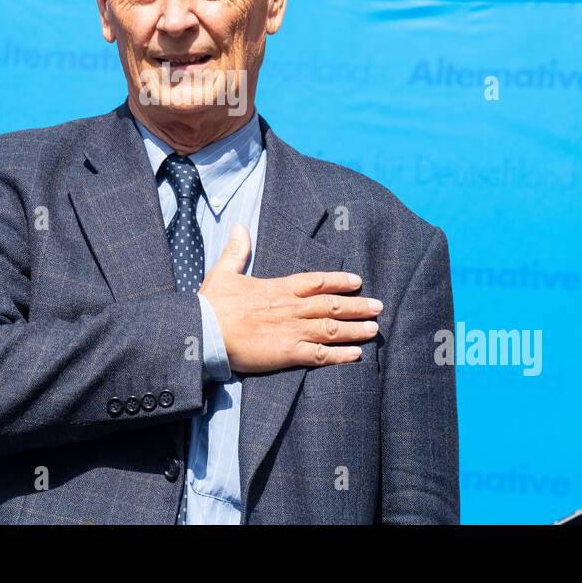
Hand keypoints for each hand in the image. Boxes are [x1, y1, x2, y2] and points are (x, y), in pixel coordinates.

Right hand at [198, 223, 381, 374]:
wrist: (203, 332)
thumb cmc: (211, 304)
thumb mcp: (224, 272)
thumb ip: (237, 250)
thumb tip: (239, 226)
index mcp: (278, 288)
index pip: (316, 281)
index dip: (339, 280)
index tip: (357, 281)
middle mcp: (291, 308)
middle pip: (331, 305)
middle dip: (357, 305)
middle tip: (378, 306)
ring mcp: (291, 331)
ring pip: (331, 329)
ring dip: (355, 329)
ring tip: (373, 329)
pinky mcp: (287, 353)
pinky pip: (320, 355)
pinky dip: (340, 356)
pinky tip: (356, 356)